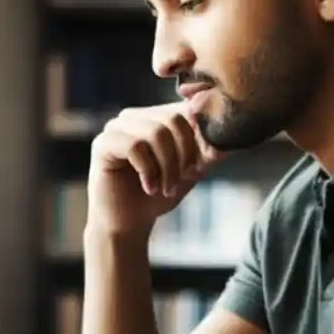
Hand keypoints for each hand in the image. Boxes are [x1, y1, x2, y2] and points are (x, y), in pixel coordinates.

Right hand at [86, 103, 224, 236]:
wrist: (129, 223)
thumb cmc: (158, 194)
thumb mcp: (191, 170)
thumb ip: (208, 151)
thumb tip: (231, 136)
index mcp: (157, 116)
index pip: (187, 110)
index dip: (200, 137)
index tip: (200, 166)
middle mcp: (136, 116)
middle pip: (173, 119)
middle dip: (185, 155)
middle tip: (184, 179)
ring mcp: (117, 127)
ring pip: (155, 132)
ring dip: (168, 167)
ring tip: (166, 188)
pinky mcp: (102, 144)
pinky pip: (134, 146)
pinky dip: (148, 171)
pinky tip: (148, 187)